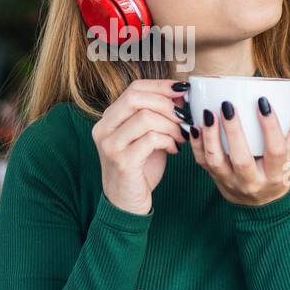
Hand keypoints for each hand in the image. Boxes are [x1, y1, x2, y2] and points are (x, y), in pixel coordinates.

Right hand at [92, 78, 186, 215]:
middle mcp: (104, 128)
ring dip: (171, 125)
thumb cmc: (140, 168)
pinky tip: (174, 150)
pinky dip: (168, 141)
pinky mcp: (122, 161)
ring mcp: (110, 145)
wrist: (126, 204)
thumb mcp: (148, 136)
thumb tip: (182, 95)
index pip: (134, 88)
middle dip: (166, 104)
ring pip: (145, 117)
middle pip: (136, 98)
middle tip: (184, 116)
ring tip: (181, 136)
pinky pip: (150, 139)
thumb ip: (159, 116)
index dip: (160, 86)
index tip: (183, 90)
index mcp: (109, 118)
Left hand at [190, 84, 289, 205]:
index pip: (276, 150)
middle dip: (233, 131)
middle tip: (228, 105)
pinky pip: (202, 162)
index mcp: (276, 174)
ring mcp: (231, 182)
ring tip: (208, 113)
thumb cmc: (278, 170)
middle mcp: (253, 182)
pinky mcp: (215, 178)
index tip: (263, 102)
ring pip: (217, 161)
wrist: (260, 204)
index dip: (270, 127)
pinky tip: (195, 125)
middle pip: (242, 158)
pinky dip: (196, 143)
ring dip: (210, 136)